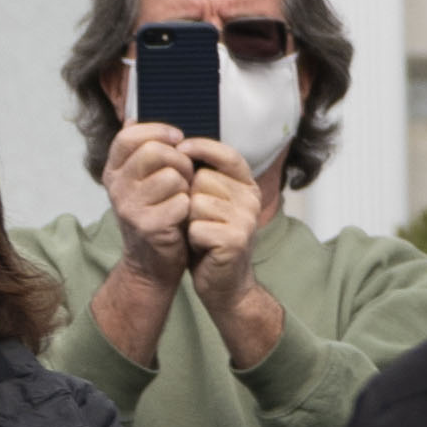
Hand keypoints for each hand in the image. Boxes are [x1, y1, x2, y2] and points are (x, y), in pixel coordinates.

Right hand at [101, 120, 197, 288]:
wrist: (152, 261)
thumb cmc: (156, 213)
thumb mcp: (141, 180)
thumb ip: (139, 151)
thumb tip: (132, 119)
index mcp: (113, 171)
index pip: (130, 135)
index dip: (158, 131)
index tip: (177, 139)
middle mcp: (115, 187)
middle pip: (154, 152)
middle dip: (179, 160)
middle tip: (184, 174)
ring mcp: (128, 207)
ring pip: (171, 176)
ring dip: (186, 185)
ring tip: (182, 197)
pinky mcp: (147, 225)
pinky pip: (181, 201)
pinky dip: (189, 207)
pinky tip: (183, 216)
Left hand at [180, 141, 284, 362]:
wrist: (222, 282)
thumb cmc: (207, 238)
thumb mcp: (206, 201)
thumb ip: (199, 176)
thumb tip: (175, 144)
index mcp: (246, 184)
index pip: (227, 154)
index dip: (202, 148)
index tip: (179, 147)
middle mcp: (251, 197)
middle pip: (202, 178)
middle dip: (187, 196)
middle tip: (195, 217)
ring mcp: (246, 218)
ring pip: (196, 202)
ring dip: (188, 219)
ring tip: (198, 231)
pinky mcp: (235, 239)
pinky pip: (196, 226)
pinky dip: (191, 237)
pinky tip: (200, 246)